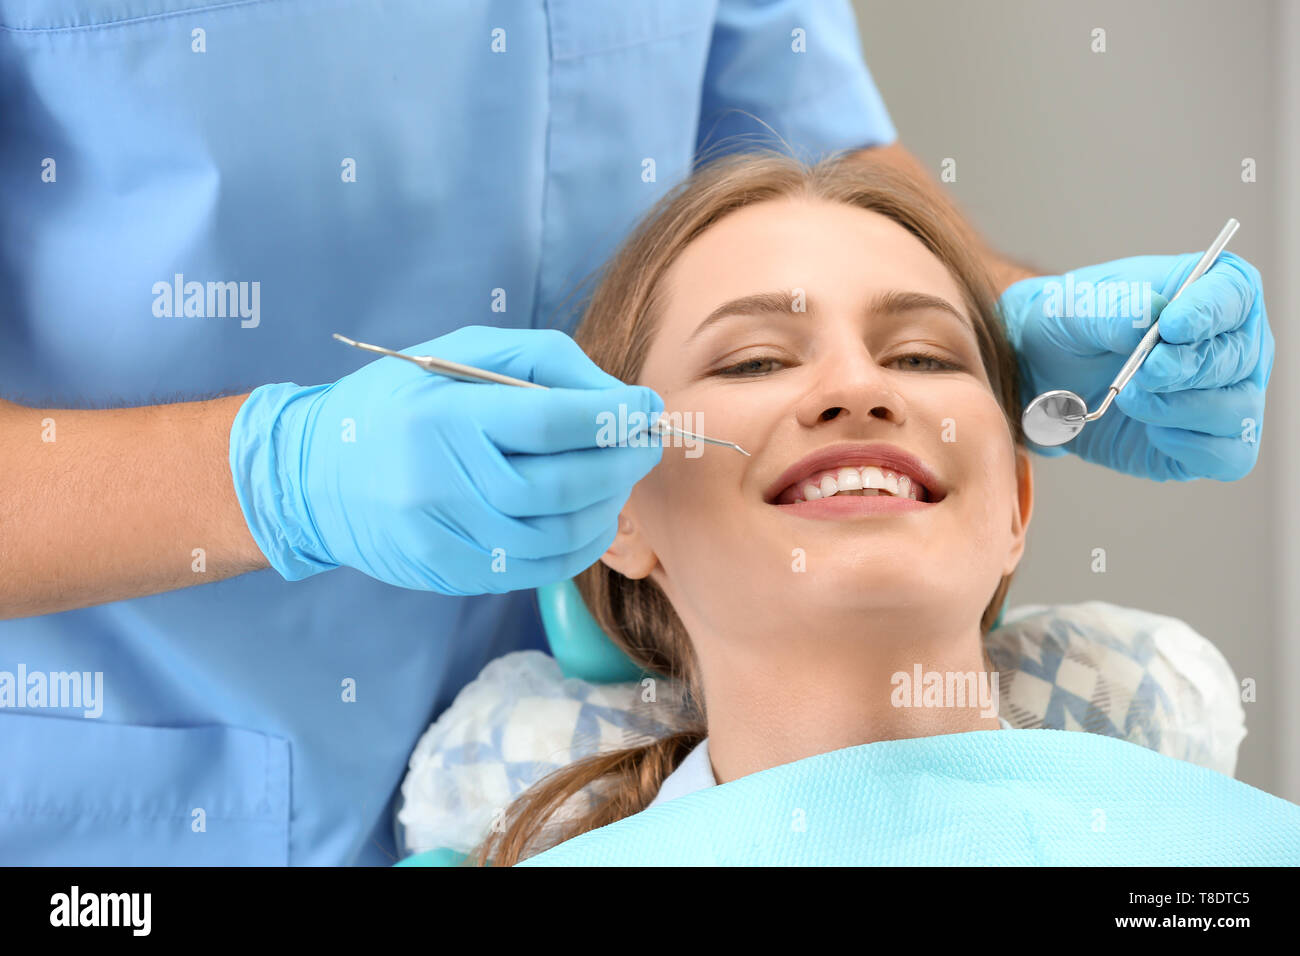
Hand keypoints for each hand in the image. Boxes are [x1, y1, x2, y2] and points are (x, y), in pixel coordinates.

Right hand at [230, 326, 662, 593]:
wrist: (319, 474)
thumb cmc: (402, 402)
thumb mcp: (463, 353)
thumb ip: (545, 362)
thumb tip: (620, 399)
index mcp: (444, 416)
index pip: (550, 422)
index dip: (612, 417)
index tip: (645, 408)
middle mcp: (442, 482)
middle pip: (563, 483)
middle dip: (622, 462)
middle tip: (644, 444)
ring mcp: (446, 537)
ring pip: (559, 533)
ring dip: (608, 506)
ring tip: (617, 478)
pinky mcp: (452, 574)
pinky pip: (539, 568)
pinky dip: (580, 544)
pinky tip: (590, 517)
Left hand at [1000, 251, 1271, 479]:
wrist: (1047, 372)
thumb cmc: (1074, 325)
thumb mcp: (1076, 304)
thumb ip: (1114, 307)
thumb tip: (1151, 315)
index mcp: (1211, 290)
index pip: (1235, 294)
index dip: (1209, 311)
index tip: (1170, 326)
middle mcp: (1233, 343)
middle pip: (1237, 359)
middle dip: (1185, 370)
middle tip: (1140, 374)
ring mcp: (1228, 395)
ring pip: (1237, 411)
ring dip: (1179, 410)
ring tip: (1130, 399)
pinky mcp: (1210, 443)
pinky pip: (1227, 456)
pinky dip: (1187, 447)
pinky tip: (1150, 432)